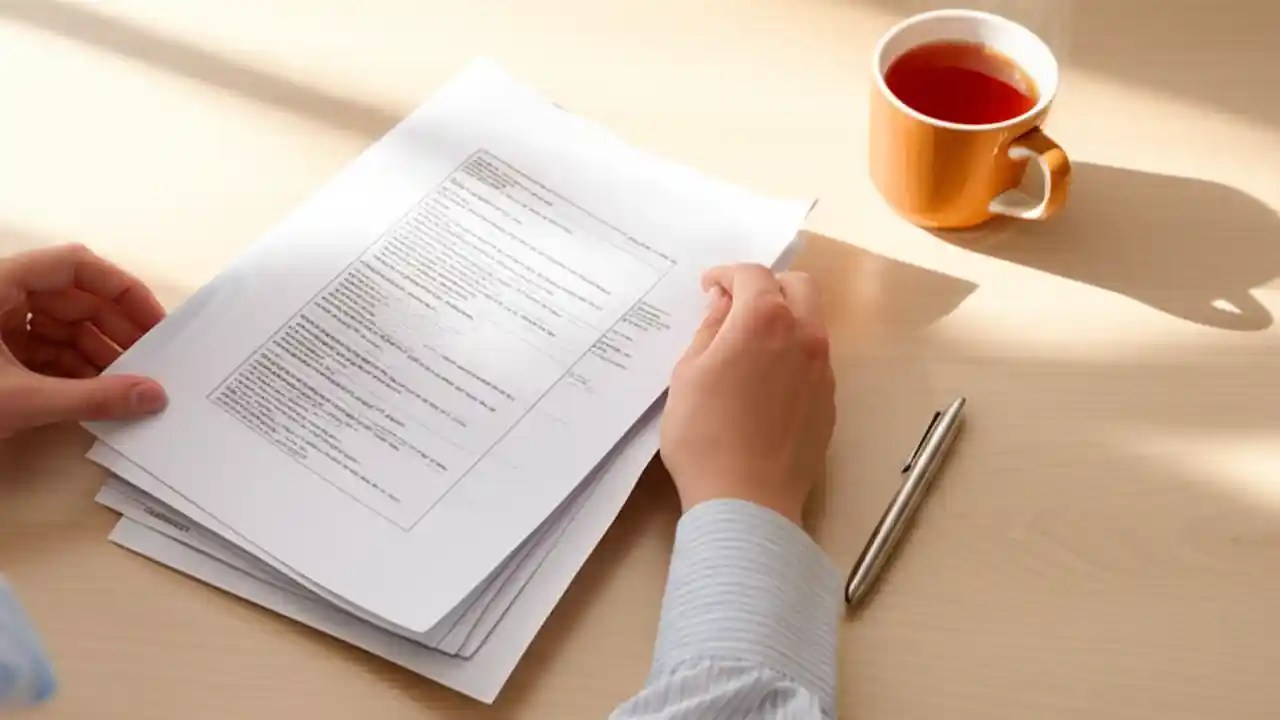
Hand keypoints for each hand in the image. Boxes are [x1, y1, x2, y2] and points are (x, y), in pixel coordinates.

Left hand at [0, 244, 167, 437]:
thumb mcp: (21, 401)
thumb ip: (93, 398)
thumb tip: (153, 396)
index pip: (74, 265)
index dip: (122, 289)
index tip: (156, 322)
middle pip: (73, 296)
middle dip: (115, 328)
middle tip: (154, 359)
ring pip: (61, 326)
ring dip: (98, 353)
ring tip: (129, 383)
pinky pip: (43, 350)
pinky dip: (73, 370)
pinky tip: (97, 393)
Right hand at [660, 264, 835, 524]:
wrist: (747, 500)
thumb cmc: (703, 434)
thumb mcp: (688, 375)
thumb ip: (709, 330)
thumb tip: (722, 306)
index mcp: (765, 320)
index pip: (752, 275)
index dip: (726, 274)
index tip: (708, 288)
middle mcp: (804, 335)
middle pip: (797, 286)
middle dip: (767, 286)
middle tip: (736, 306)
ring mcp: (823, 369)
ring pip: (812, 323)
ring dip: (784, 319)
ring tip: (750, 346)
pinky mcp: (829, 401)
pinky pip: (815, 359)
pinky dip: (793, 353)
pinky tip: (766, 382)